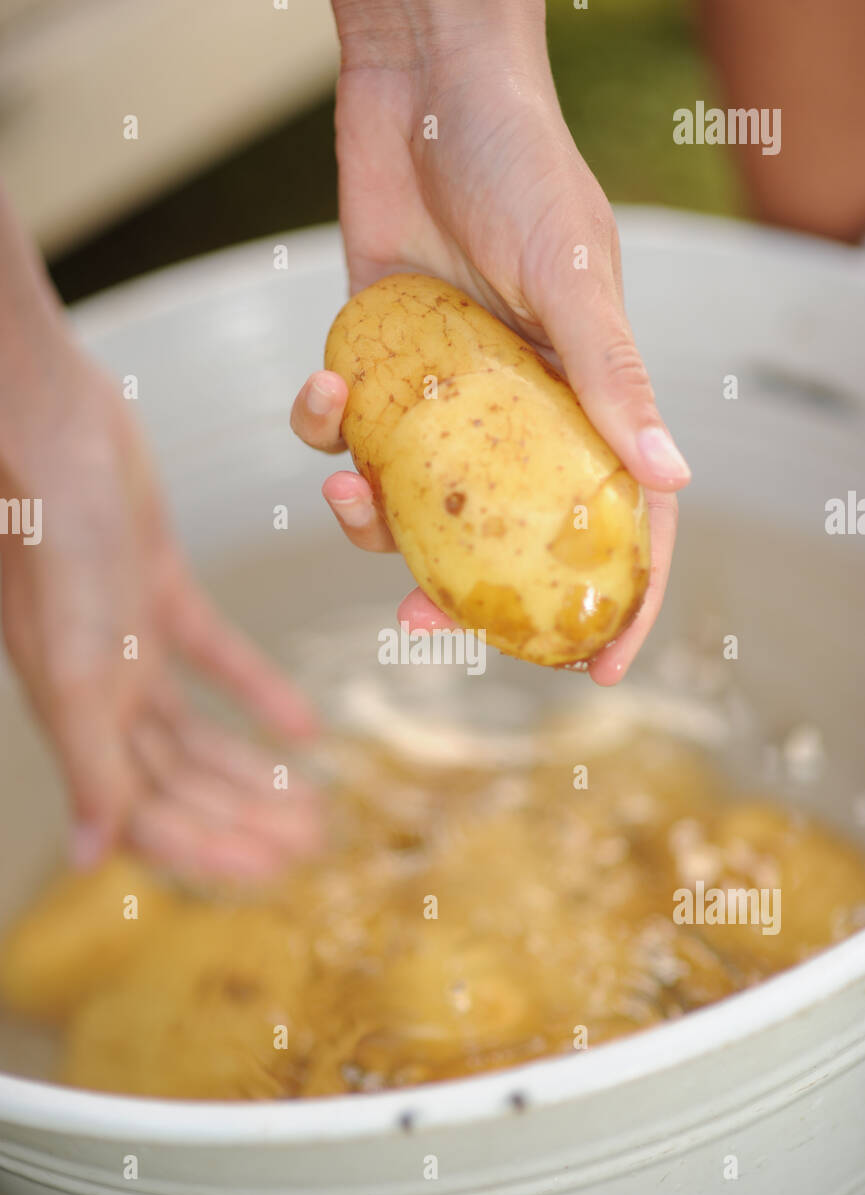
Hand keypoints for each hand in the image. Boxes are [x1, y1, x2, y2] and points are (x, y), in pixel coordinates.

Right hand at [1, 347, 319, 879]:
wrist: (55, 427)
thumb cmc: (55, 540)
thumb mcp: (74, 669)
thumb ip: (87, 762)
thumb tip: (91, 859)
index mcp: (77, 717)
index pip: (143, 809)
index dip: (205, 846)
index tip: (272, 872)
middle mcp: (99, 687)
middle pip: (178, 778)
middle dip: (241, 815)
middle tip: (309, 843)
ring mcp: (126, 637)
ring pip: (197, 729)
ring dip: (253, 768)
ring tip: (311, 803)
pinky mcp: (155, 585)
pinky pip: (214, 655)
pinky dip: (256, 691)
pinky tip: (304, 728)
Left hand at [293, 0, 687, 681]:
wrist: (421, 88)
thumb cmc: (519, 164)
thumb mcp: (573, 273)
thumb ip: (613, 375)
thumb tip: (675, 476)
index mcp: (584, 398)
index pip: (622, 517)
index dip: (620, 599)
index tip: (600, 669)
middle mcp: (515, 411)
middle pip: (503, 535)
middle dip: (460, 592)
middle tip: (420, 627)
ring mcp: (441, 398)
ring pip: (411, 503)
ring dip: (370, 519)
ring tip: (344, 490)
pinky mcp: (376, 369)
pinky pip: (347, 432)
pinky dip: (325, 424)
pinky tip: (324, 385)